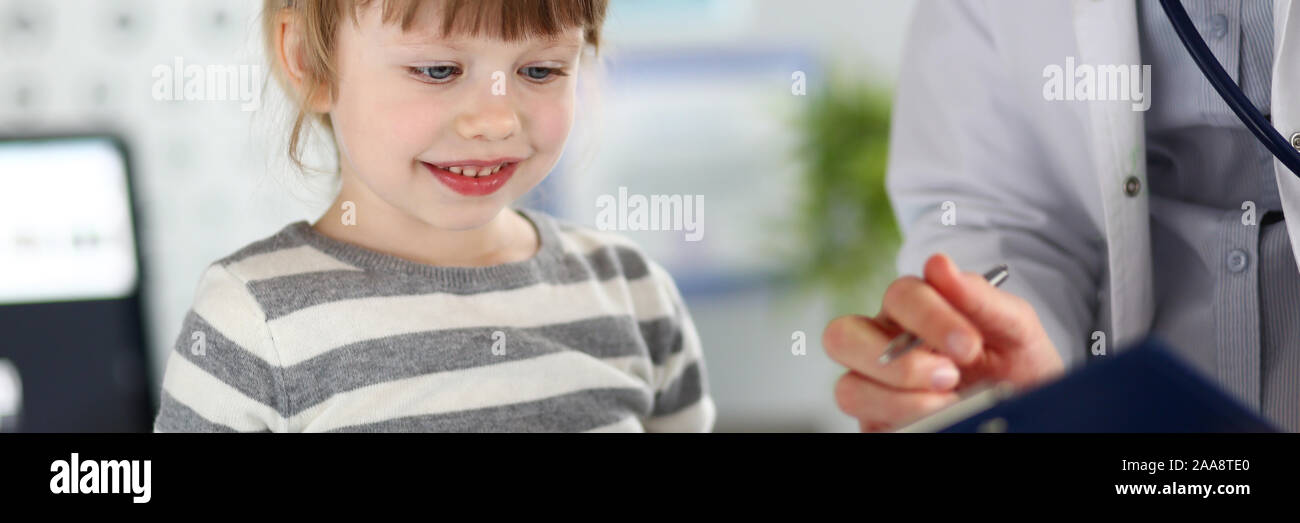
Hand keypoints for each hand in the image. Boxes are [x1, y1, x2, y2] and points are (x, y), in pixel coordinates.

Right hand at [823, 253, 1064, 431]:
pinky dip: (904, 422)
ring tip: (951, 403)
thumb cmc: (1017, 363)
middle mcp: (883, 345)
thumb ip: (980, 296)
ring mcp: (875, 388)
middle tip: (949, 376)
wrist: (1028, 406)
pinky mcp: (877, 423)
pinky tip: (939, 419)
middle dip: (898, 362)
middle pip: (841, 337)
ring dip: (903, 399)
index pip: (897, 296)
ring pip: (849, 389)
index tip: (968, 345)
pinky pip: (868, 425)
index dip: (928, 317)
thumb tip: (938, 265)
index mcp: (912, 311)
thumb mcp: (1014, 327)